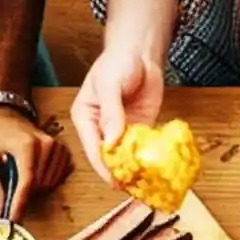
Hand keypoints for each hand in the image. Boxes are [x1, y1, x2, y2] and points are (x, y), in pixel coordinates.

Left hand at [0, 108, 67, 221]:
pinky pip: (58, 176)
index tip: (14, 220)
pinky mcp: (62, 150)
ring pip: (49, 183)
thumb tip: (1, 213)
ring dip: (34, 186)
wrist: (3, 113)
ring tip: (18, 172)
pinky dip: (45, 180)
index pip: (27, 182)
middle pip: (39, 185)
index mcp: (26, 145)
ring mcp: (56, 146)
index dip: (20, 204)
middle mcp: (46, 144)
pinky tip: (32, 172)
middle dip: (23, 193)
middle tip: (8, 185)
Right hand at [71, 48, 164, 185]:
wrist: (141, 52)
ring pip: (125, 156)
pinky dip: (148, 159)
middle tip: (132, 187)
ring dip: (134, 169)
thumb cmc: (118, 62)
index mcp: (85, 118)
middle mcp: (101, 129)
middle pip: (108, 156)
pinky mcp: (139, 129)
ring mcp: (121, 131)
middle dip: (119, 171)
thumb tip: (112, 140)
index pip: (92, 147)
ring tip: (144, 185)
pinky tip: (154, 170)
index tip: (114, 180)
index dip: (103, 165)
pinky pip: (142, 148)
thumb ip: (111, 112)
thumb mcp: (110, 85)